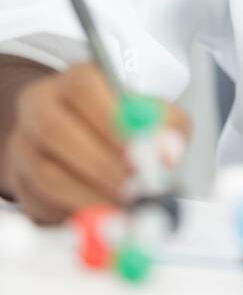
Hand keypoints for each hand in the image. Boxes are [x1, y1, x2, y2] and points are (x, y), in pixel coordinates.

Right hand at [4, 62, 191, 225]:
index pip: (82, 88)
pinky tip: (106, 213)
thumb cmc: (121, 125)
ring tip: (127, 205)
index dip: (110, 119)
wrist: (84, 142)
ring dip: (92, 195)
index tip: (139, 149)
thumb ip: (167, 127)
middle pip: (56, 130)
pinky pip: (44, 203)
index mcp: (73, 81)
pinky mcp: (22, 184)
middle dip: (101, 164)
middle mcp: (39, 107)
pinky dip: (78, 213)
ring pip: (48, 173)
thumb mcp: (154, 114)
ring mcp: (24, 146)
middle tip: (135, 187)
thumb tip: (167, 153)